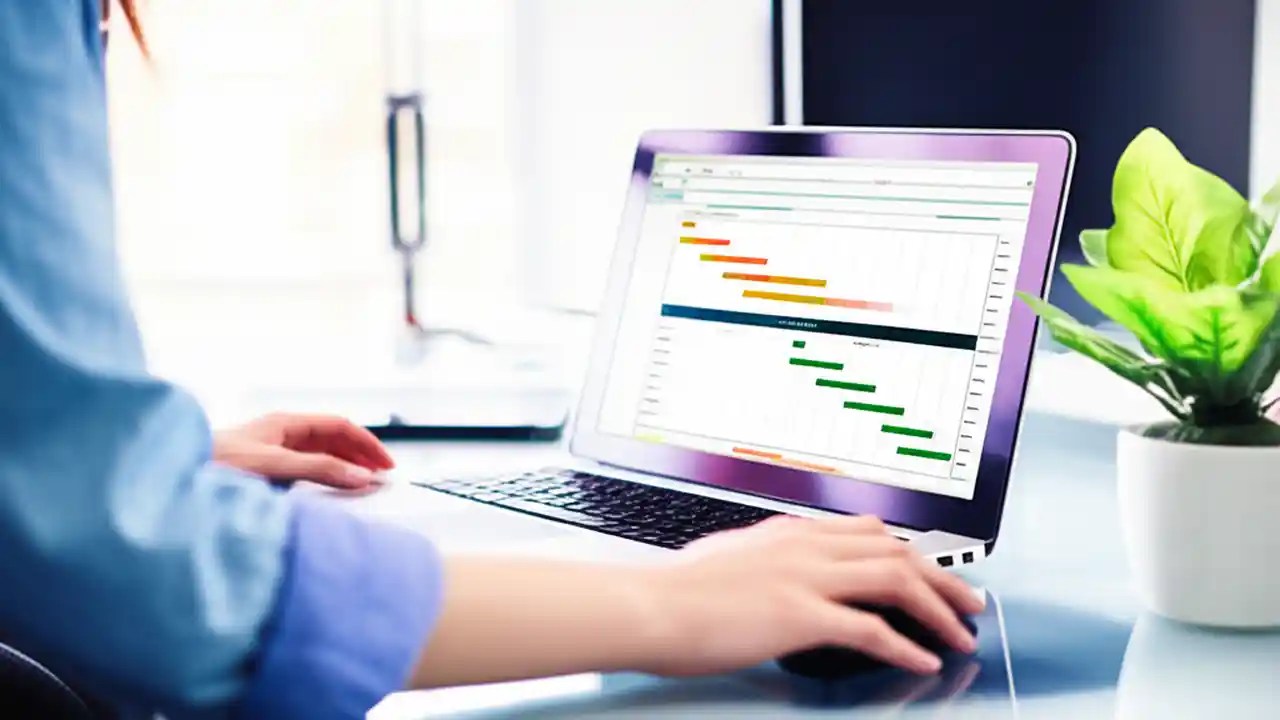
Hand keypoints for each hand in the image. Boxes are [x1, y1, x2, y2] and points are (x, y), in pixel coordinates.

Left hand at [213, 413, 393, 488]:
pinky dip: (323, 480)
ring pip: (317, 456)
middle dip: (359, 455)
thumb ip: (319, 470)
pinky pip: (302, 472)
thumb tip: (361, 476)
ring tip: (361, 485)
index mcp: (284, 423)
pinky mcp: (261, 474)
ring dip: (343, 468)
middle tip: (381, 477)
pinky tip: (329, 493)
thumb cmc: (214, 465)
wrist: (171, 479)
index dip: (366, 443)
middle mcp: (278, 435)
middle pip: (331, 440)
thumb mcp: (274, 466)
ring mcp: (269, 454)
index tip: (385, 465)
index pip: (338, 426)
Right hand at [413, 514, 982, 687]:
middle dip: (942, 577)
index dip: (911, 550)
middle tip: (970, 602)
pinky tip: (922, 662)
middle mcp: (805, 546)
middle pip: (896, 550)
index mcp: (789, 532)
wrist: (651, 606)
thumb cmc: (678, 591)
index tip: (932, 568)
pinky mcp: (800, 614)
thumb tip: (775, 570)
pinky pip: (870, 628)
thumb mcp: (728, 558)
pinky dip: (905, 646)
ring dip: (937, 610)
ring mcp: (805, 577)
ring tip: (961, 634)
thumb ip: (764, 558)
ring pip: (896, 580)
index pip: (868, 531)